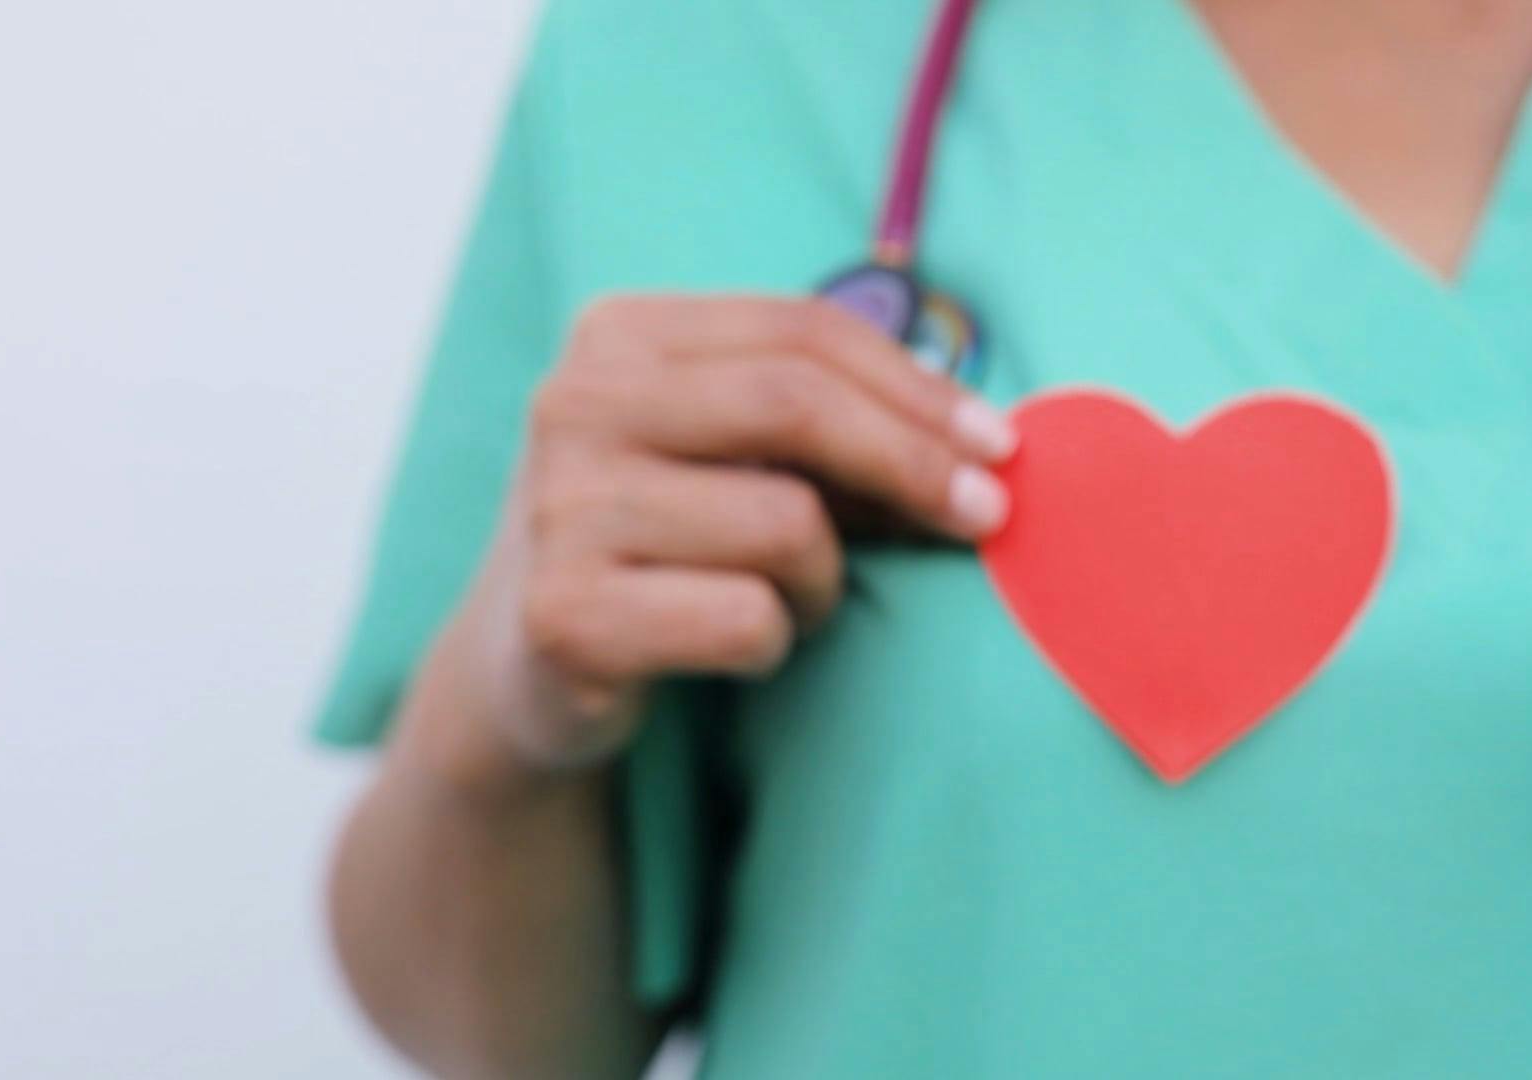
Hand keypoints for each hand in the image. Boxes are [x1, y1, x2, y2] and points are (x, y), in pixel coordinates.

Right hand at [405, 294, 1017, 787]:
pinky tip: (736, 644)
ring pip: (784, 525)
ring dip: (824, 580)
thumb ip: (832, 425)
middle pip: (795, 405)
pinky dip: (776, 642)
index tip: (1002, 444)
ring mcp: (560, 509)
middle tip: (985, 517)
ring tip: (787, 599)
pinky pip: (747, 619)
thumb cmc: (670, 542)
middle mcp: (574, 403)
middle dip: (914, 463)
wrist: (529, 666)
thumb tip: (985, 440)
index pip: (803, 332)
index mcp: (620, 335)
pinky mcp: (564, 614)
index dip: (919, 386)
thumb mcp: (734, 455)